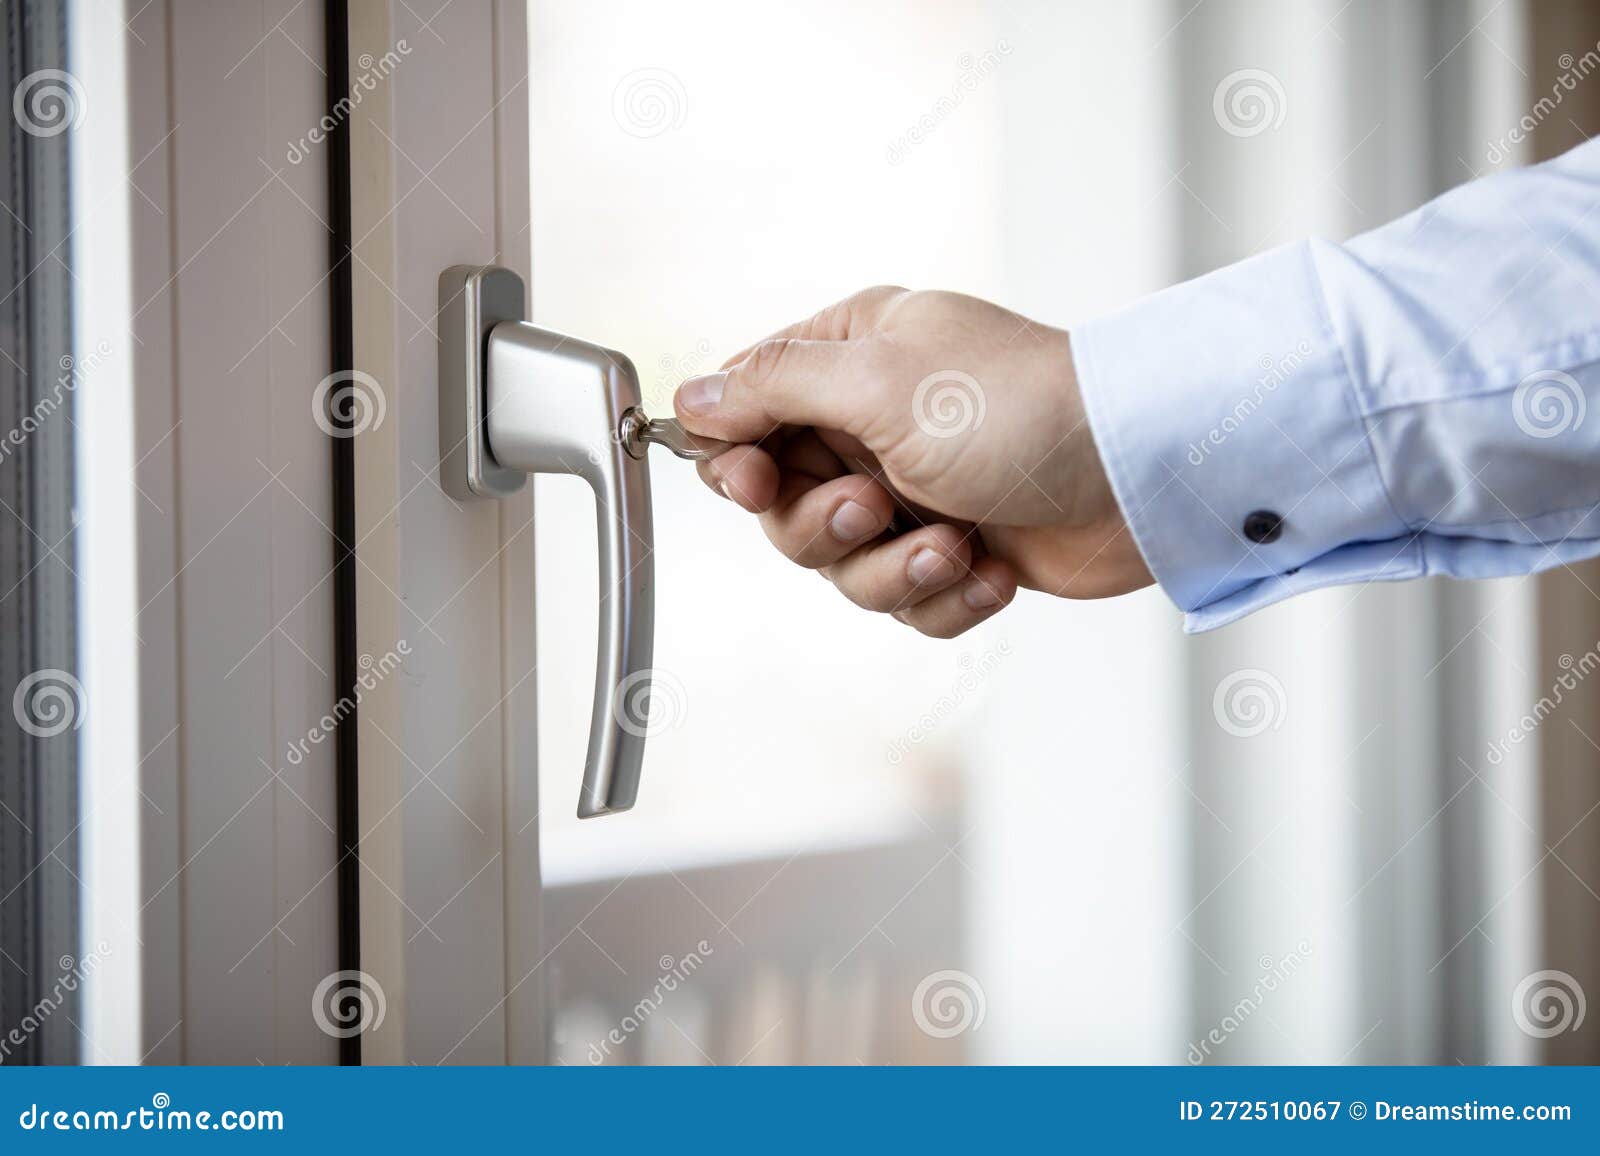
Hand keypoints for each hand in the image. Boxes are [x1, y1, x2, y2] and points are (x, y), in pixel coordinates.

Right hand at [673, 286, 1152, 636]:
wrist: (1142, 476)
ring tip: (954, 545)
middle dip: (830, 525)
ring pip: (843, 565)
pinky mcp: (959, 549)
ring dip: (895, 568)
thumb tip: (690, 399)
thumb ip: (772, 388)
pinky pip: (907, 599)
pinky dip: (948, 594)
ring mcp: (918, 489)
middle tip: (879, 507)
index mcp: (853, 356)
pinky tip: (994, 567)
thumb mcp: (877, 380)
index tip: (751, 483)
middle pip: (785, 504)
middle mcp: (876, 422)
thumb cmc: (1019, 409)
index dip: (737, 458)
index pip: (748, 409)